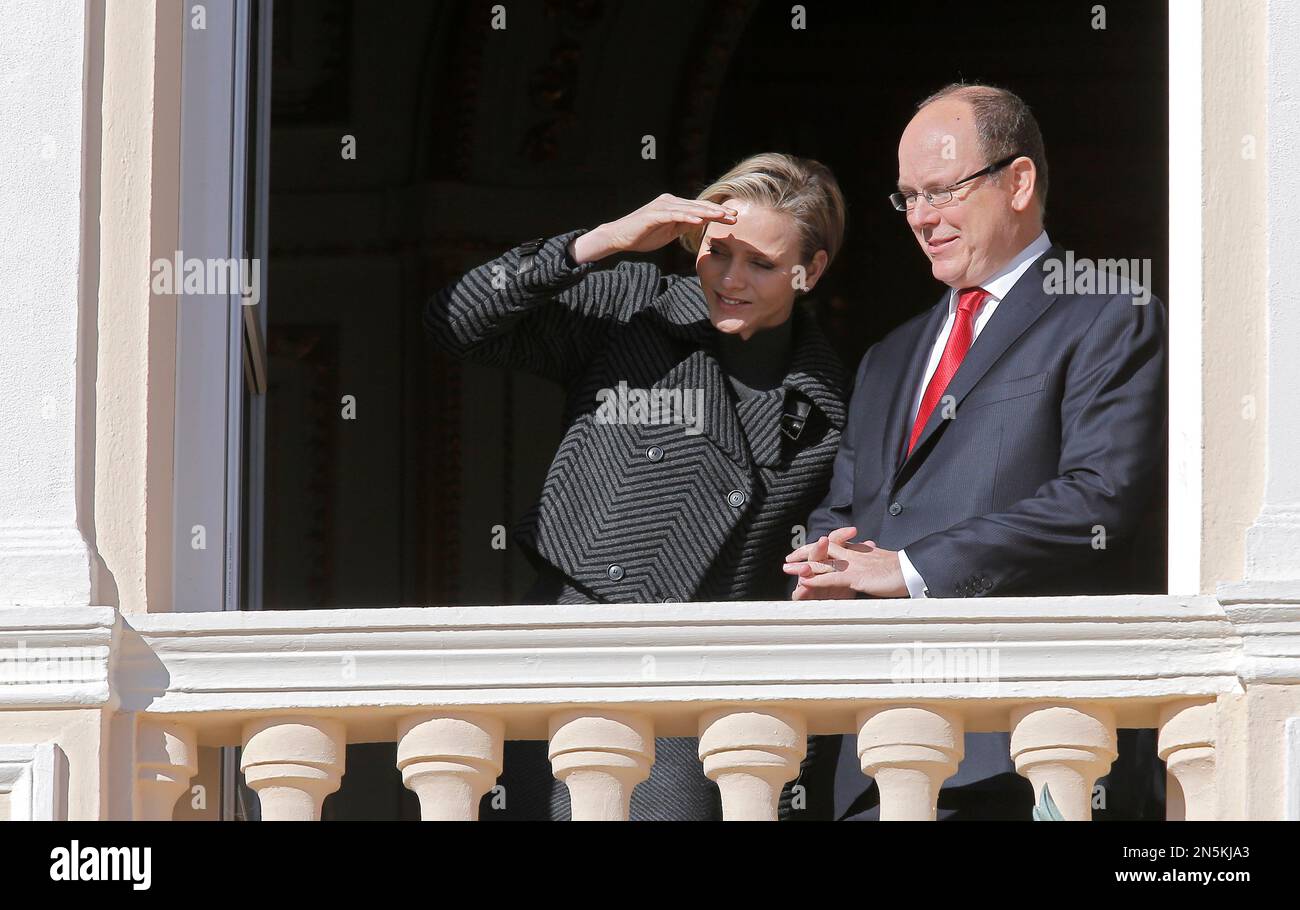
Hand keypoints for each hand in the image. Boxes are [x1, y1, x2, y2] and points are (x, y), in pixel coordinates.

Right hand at [569, 194, 736, 262]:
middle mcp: (669, 201)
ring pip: (689, 208)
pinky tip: (700, 220)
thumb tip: (701, 223)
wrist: (618, 237)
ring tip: (722, 216)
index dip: (716, 213)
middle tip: (735, 215)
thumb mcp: (668, 232)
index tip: (733, 218)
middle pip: (697, 206)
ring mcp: (662, 206)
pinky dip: (688, 216)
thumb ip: (683, 226)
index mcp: (674, 206)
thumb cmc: (642, 235)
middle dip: (717, 211)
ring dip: (707, 212)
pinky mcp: (654, 214)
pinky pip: (674, 215)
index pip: (699, 209)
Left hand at [783, 526, 908, 599]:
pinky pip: (831, 578)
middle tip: (789, 559)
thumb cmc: (901, 570)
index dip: (818, 548)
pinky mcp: (856, 577)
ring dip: (803, 566)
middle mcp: (852, 555)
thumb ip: (870, 561)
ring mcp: (852, 565)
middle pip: (822, 549)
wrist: (912, 570)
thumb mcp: (881, 563)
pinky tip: (805, 582)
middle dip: (804, 553)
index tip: (807, 551)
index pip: (833, 545)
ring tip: (788, 568)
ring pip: (822, 563)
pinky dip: (816, 580)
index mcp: (859, 551)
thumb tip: (867, 561)